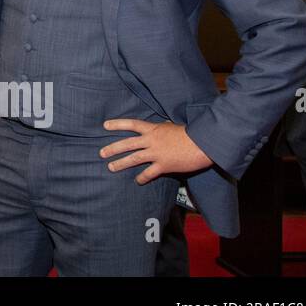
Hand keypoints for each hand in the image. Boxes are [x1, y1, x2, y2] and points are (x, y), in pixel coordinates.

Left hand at [99, 119, 213, 183]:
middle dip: (113, 148)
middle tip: (101, 153)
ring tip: (110, 167)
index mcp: (153, 129)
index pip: (131, 124)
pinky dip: (142, 177)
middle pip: (127, 143)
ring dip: (121, 163)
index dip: (117, 124)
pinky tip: (137, 181)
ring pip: (134, 158)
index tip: (105, 125)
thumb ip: (163, 128)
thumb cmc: (190, 134)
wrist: (203, 144)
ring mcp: (156, 153)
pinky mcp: (164, 165)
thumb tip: (161, 125)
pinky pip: (149, 173)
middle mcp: (151, 140)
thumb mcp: (172, 126)